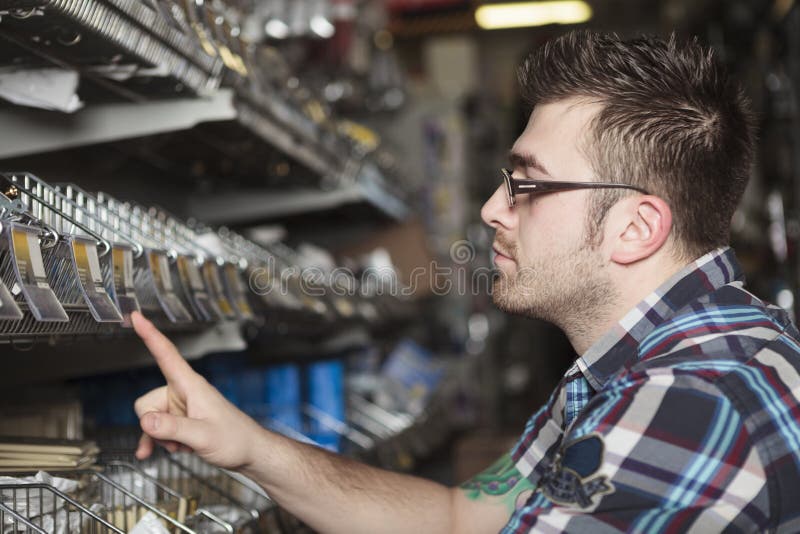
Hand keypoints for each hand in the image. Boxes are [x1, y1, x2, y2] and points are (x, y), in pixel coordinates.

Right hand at [131, 311, 259, 469]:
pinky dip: (154, 441)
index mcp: (191, 385)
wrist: (248, 452)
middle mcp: (183, 392)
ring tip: (184, 444)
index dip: (150, 334)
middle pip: (146, 402)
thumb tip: (146, 421)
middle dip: (154, 424)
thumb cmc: (235, 439)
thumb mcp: (203, 435)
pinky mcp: (179, 422)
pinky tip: (150, 453)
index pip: (166, 354)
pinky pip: (154, 429)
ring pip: (149, 419)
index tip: (136, 316)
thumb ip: (173, 428)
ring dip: (160, 436)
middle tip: (180, 437)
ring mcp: (180, 408)